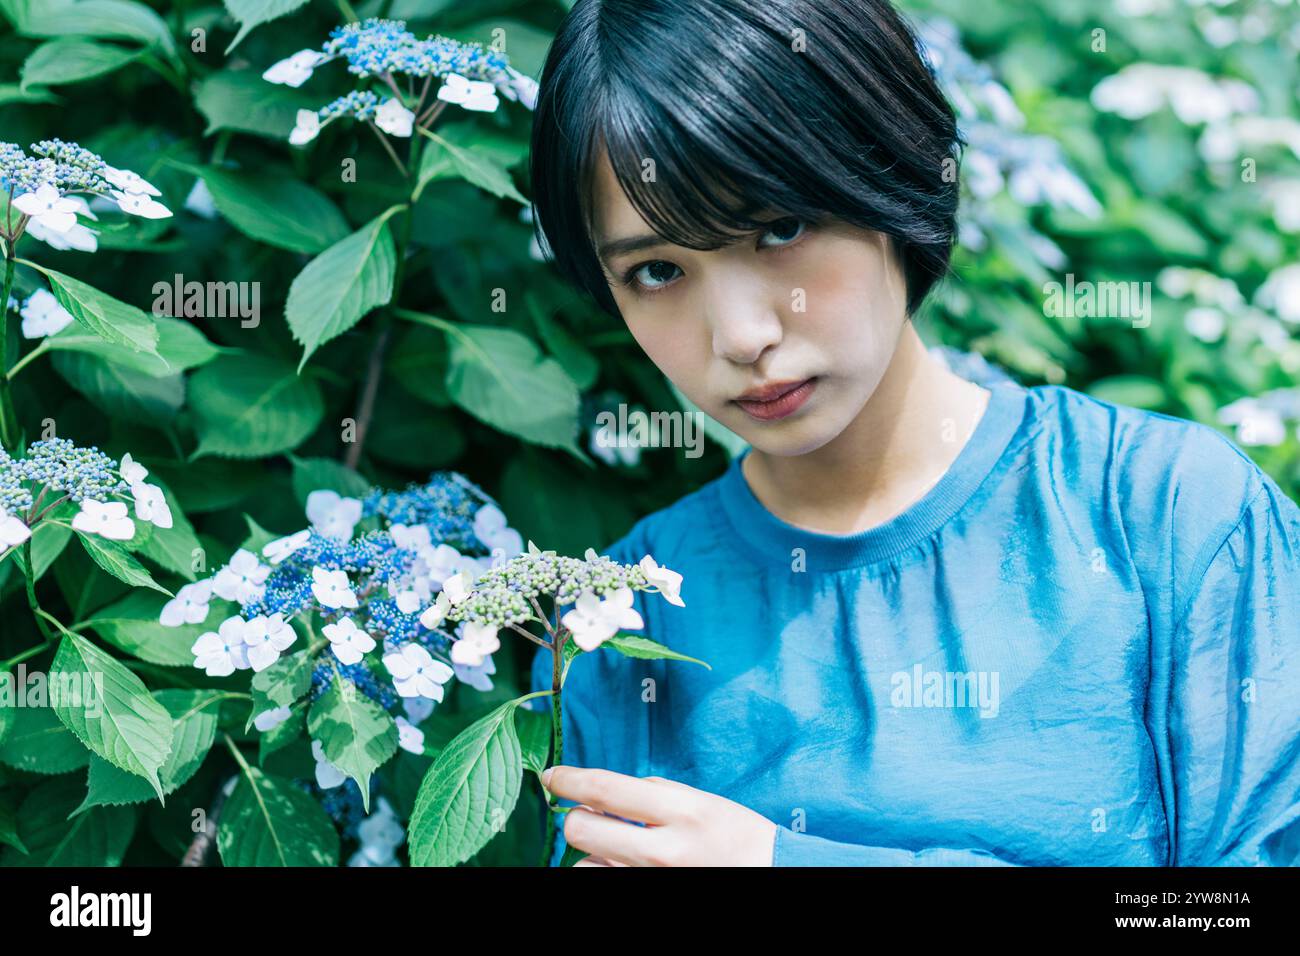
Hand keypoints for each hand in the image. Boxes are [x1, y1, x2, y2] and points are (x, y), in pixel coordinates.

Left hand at [541, 765, 777, 865]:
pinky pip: (602, 882)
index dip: (568, 780)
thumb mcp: (699, 801)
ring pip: (584, 866)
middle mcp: (663, 849)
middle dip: (576, 818)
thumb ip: (652, 793)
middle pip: (581, 830)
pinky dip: (604, 871)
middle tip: (587, 815)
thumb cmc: (735, 834)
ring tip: (616, 849)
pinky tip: (622, 864)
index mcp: (680, 811)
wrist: (771, 874)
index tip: (551, 776)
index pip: (604, 789)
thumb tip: (601, 792)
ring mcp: (653, 879)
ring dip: (591, 855)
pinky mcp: (648, 894)